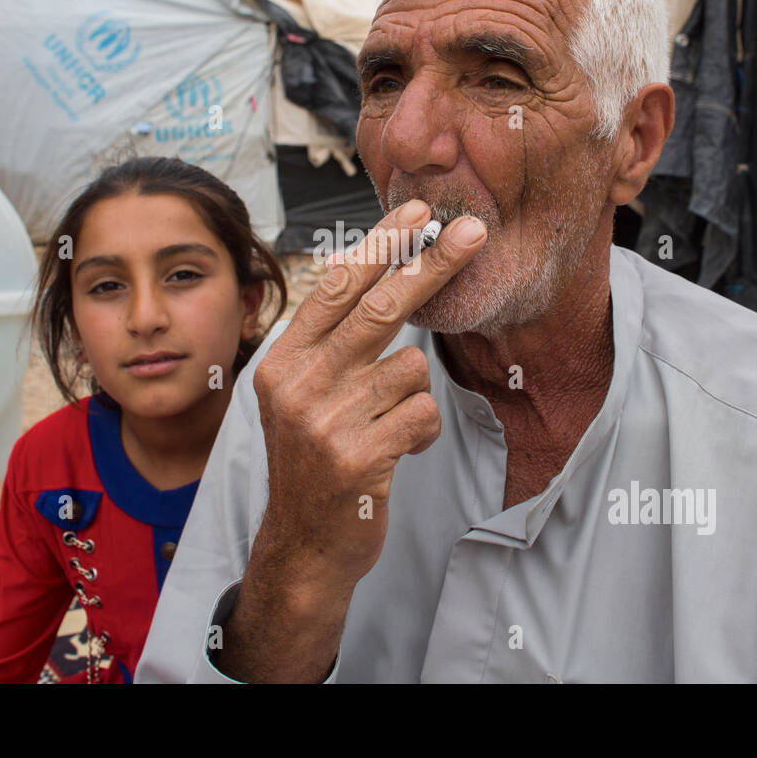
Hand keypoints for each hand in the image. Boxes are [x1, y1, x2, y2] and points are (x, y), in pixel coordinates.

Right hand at [251, 199, 487, 594]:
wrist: (303, 546)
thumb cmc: (316, 462)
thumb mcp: (303, 397)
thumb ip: (333, 345)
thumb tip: (386, 273)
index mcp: (282, 362)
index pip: (337, 287)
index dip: (381, 244)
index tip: (418, 211)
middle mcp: (297, 385)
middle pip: (379, 308)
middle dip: (432, 264)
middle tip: (474, 231)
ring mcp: (324, 422)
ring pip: (410, 369)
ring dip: (413, 396)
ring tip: (385, 426)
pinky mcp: (357, 457)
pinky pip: (421, 415)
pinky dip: (420, 432)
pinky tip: (394, 453)